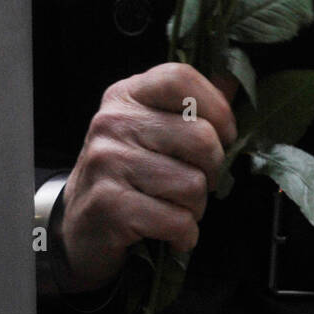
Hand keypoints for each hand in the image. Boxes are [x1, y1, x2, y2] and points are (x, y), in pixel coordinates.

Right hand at [54, 62, 238, 293]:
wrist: (79, 228)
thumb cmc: (126, 176)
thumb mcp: (151, 130)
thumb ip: (191, 106)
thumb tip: (233, 80)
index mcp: (127, 94)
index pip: (180, 78)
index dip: (217, 108)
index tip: (223, 136)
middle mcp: (113, 121)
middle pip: (200, 137)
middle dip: (212, 171)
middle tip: (194, 183)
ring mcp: (108, 161)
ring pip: (193, 184)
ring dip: (195, 208)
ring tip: (175, 208)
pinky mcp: (110, 204)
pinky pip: (176, 220)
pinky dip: (184, 236)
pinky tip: (169, 234)